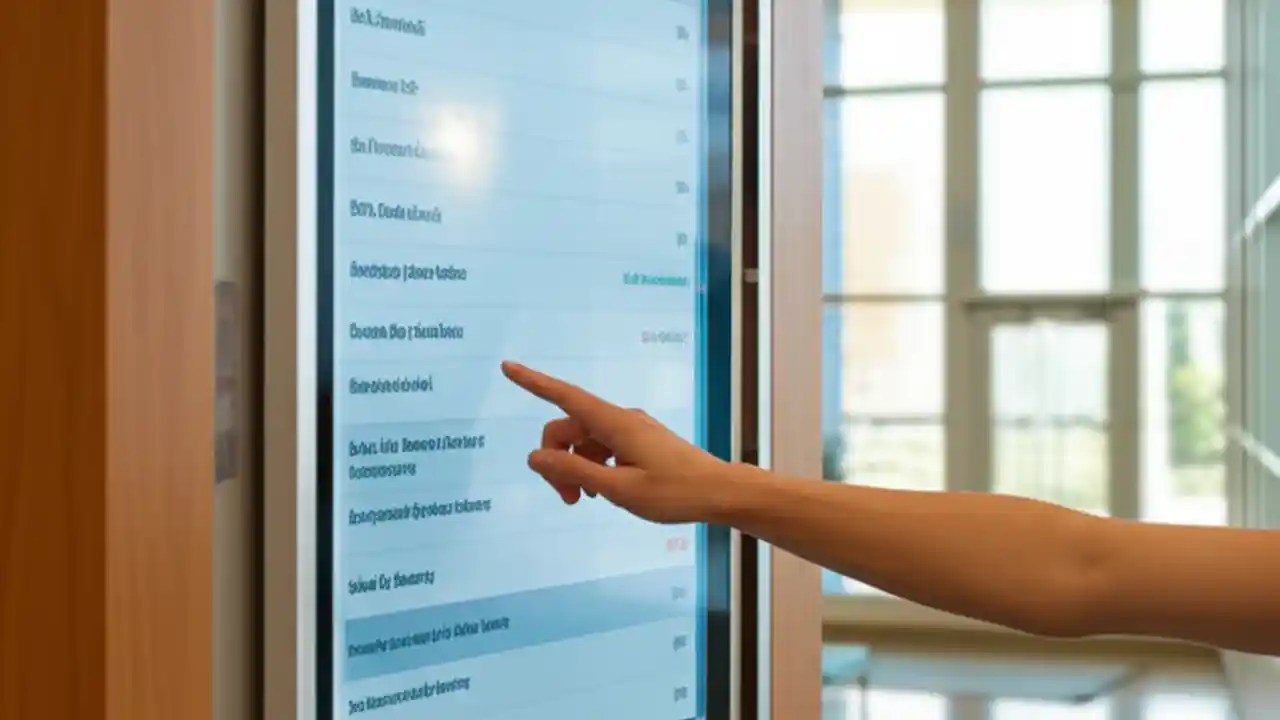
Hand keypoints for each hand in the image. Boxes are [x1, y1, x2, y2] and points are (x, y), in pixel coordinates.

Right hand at [501, 361, 731, 523]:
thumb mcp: (619, 489)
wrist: (720, 492)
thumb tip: (534, 458)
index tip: (508, 367)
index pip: (564, 396)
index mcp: (616, 424)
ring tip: (583, 501)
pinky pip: (601, 448)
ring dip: (574, 469)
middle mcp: (621, 420)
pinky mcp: (638, 442)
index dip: (533, 382)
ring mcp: (630, 430)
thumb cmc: (675, 493)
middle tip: (566, 500)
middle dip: (556, 461)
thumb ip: (574, 472)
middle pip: (568, 428)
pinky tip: (600, 492)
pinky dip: (592, 467)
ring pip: (583, 441)